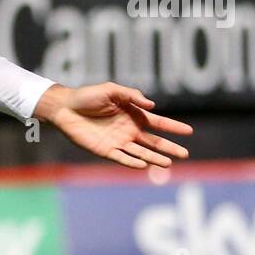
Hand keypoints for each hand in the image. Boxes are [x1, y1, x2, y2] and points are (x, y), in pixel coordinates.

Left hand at [34, 83, 191, 169]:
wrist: (65, 107)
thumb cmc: (87, 96)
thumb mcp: (111, 90)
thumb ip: (131, 95)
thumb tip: (151, 106)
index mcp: (133, 116)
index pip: (158, 124)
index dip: (173, 127)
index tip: (189, 132)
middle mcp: (129, 131)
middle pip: (153, 142)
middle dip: (169, 148)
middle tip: (185, 155)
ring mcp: (118, 142)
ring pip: (141, 153)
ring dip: (154, 158)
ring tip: (168, 163)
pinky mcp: (105, 150)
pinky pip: (121, 158)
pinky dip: (132, 162)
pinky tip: (143, 165)